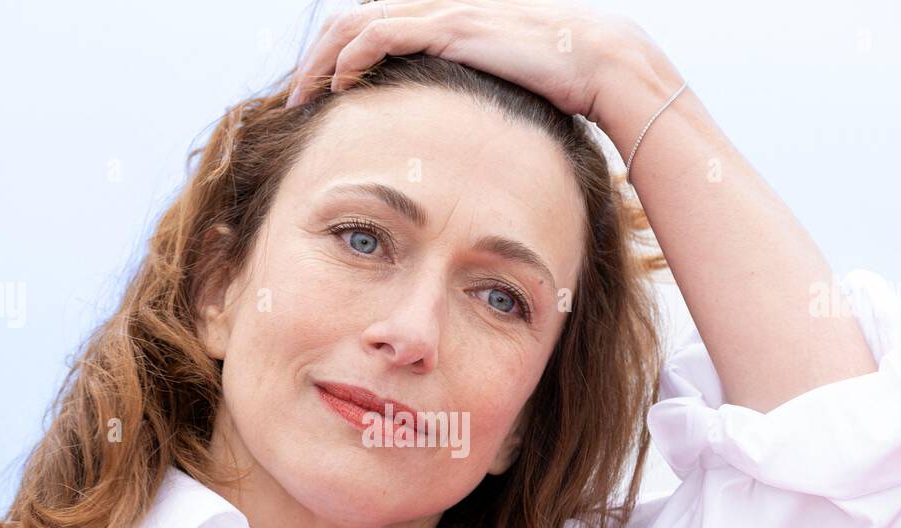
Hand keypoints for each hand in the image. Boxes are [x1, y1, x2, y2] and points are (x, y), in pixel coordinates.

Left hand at [285, 0, 672, 129]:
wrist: (603, 64)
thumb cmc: (564, 86)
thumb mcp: (503, 94)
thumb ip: (471, 101)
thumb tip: (453, 142)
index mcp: (448, 18)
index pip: (374, 24)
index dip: (340, 52)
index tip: (320, 91)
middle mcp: (440, 7)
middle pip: (353, 19)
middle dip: (317, 56)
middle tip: (296, 96)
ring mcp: (445, 13)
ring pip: (357, 23)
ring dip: (322, 58)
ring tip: (303, 94)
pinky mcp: (451, 28)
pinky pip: (382, 34)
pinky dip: (352, 56)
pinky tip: (340, 84)